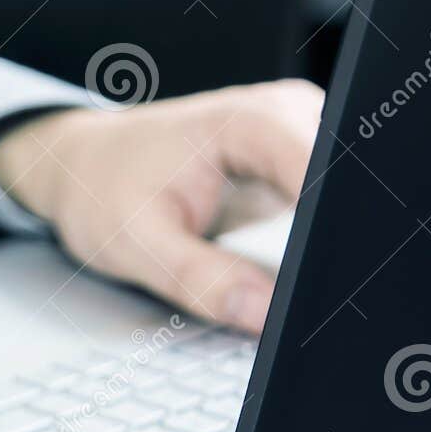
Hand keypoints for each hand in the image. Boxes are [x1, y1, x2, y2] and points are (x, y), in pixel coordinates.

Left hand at [0, 79, 323, 333]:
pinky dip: (317, 237)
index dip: (331, 232)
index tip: (317, 284)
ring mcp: (299, 136)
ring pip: (345, 194)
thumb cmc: (101, 192)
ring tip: (292, 278)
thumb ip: (201, 280)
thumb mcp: (136, 244)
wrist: (84, 166)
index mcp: (251, 122)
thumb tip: (265, 315)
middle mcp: (288, 116)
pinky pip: (329, 200)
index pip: (326, 174)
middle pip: (347, 182)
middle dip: (335, 241)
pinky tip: (292, 263)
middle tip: (304, 296)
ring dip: (329, 241)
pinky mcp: (299, 164)